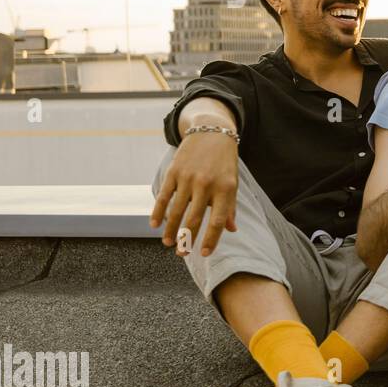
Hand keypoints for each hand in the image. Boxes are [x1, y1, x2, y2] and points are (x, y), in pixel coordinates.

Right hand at [150, 130, 238, 257]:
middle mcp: (206, 185)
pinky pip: (164, 196)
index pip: (217, 221)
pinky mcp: (174, 172)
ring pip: (176, 211)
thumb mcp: (233, 183)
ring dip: (171, 230)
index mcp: (225, 189)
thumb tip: (231, 230)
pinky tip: (154, 225)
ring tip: (168, 244)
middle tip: (182, 254)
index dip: (211, 239)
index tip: (205, 254)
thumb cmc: (224, 163)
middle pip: (194, 219)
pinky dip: (158, 212)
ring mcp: (188, 178)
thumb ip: (230, 206)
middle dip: (187, 239)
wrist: (211, 132)